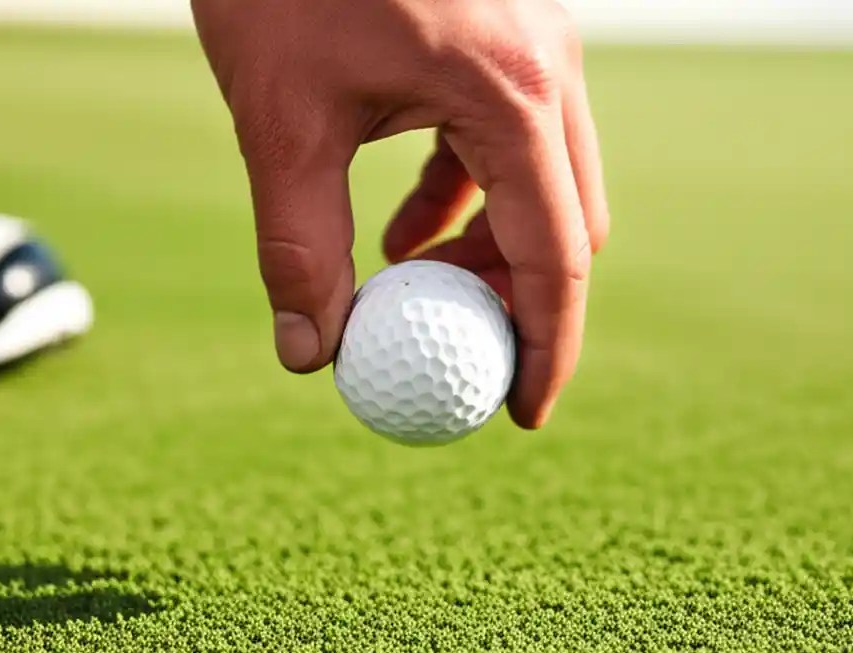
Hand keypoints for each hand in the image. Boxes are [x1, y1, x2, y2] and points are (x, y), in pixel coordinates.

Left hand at [191, 0, 609, 428]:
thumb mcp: (282, 117)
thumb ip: (297, 244)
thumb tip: (308, 355)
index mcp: (510, 94)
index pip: (557, 257)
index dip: (545, 348)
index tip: (521, 414)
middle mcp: (547, 68)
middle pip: (571, 226)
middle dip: (518, 302)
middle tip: (451, 351)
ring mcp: (537, 44)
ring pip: (548, 185)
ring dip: (492, 250)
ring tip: (413, 287)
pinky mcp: (509, 35)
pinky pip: (516, 144)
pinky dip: (473, 199)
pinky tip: (407, 224)